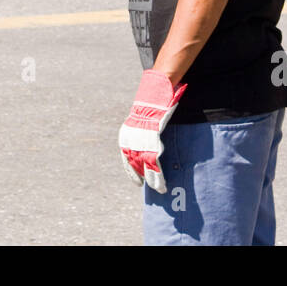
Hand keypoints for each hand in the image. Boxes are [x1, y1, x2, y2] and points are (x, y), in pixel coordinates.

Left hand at [119, 70, 186, 192]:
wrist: (153, 95)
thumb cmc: (148, 108)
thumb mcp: (139, 123)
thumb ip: (140, 135)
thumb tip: (143, 149)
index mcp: (126, 137)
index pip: (127, 159)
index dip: (132, 172)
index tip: (137, 182)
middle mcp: (131, 141)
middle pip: (136, 165)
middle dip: (143, 177)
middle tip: (152, 188)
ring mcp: (141, 141)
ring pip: (146, 167)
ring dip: (153, 180)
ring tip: (160, 189)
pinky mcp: (152, 141)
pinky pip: (154, 162)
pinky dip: (158, 174)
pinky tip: (161, 182)